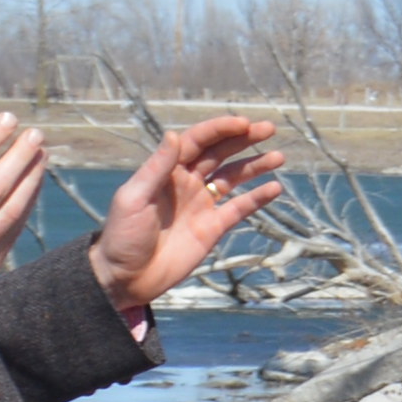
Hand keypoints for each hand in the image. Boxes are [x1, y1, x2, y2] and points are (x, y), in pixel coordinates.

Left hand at [90, 114, 284, 312]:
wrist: (127, 277)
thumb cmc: (122, 235)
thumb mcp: (133, 198)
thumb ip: (157, 168)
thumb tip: (175, 135)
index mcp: (167, 170)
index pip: (198, 142)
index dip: (220, 130)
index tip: (244, 124)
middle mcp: (187, 182)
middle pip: (220, 153)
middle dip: (244, 139)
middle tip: (269, 128)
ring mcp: (202, 204)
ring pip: (234, 177)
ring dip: (255, 165)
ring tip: (279, 156)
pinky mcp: (213, 227)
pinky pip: (239, 208)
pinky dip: (257, 198)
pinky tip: (274, 188)